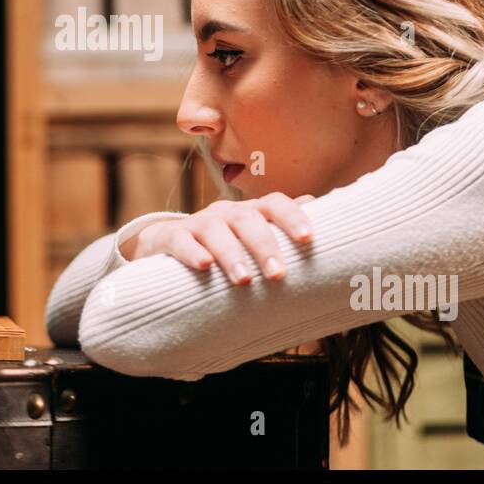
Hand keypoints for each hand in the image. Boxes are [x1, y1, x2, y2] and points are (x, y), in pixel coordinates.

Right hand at [132, 193, 315, 283]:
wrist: (169, 243)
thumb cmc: (224, 244)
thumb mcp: (251, 234)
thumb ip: (279, 224)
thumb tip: (315, 202)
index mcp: (250, 212)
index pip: (274, 203)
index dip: (292, 217)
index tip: (308, 239)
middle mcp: (225, 213)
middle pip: (246, 219)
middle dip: (264, 246)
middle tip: (278, 274)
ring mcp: (197, 223)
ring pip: (215, 230)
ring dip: (231, 254)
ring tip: (244, 280)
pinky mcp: (170, 237)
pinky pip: (180, 240)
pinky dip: (192, 252)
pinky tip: (204, 266)